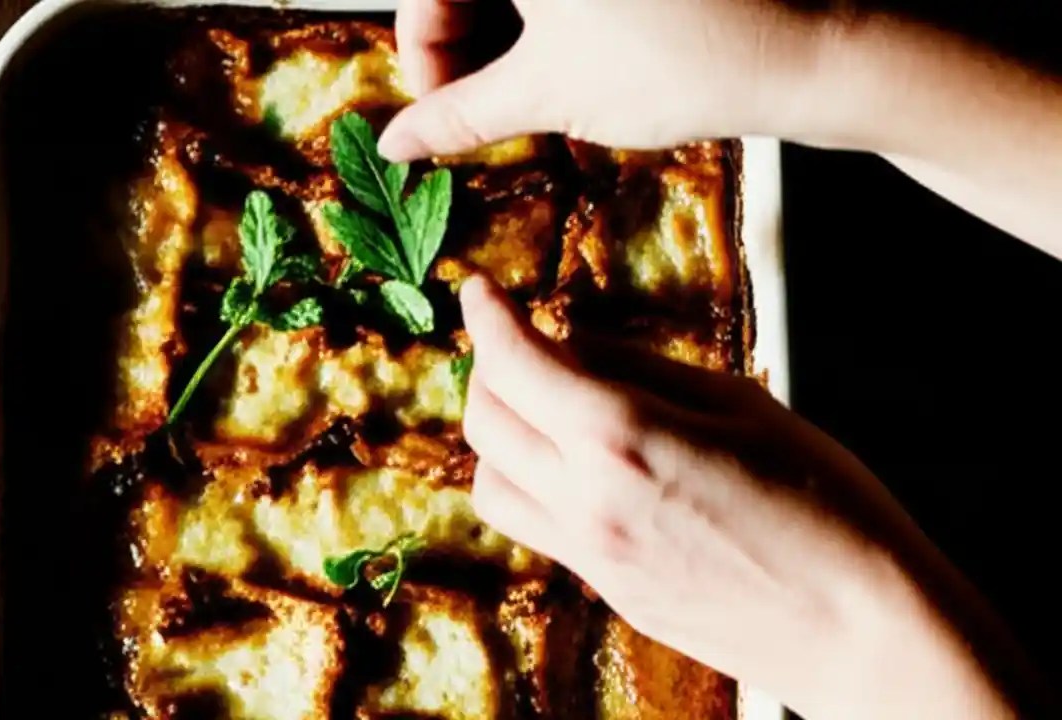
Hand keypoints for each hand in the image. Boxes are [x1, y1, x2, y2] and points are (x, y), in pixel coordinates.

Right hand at [379, 0, 819, 160]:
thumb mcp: (548, 92)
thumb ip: (458, 115)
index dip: (420, 50)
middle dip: (459, 44)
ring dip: (498, 36)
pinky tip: (551, 65)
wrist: (798, 50)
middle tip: (470, 108)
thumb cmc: (675, 60)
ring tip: (517, 96)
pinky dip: (541, 21)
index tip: (431, 108)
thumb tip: (399, 141)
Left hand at [457, 274, 1025, 719]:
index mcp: (621, 439)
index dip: (487, 315)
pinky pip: (533, 525)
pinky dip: (528, 480)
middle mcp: (585, 501)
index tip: (478, 289)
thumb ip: (641, 368)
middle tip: (517, 342)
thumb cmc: (826, 503)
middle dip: (488, 369)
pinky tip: (574, 463)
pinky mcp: (605, 589)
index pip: (515, 365)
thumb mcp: (740, 404)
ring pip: (491, 484)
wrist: (861, 631)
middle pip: (485, 423)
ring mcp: (590, 555)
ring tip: (541, 406)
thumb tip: (571, 343)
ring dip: (498, 434)